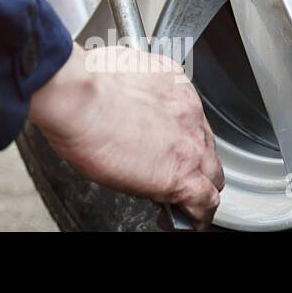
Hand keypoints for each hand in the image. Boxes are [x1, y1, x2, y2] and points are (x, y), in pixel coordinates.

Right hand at [29, 45, 222, 229]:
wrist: (79, 100)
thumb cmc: (85, 85)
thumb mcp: (118, 72)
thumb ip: (132, 93)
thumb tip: (120, 106)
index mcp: (173, 84)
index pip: (188, 117)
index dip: (178, 135)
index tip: (164, 144)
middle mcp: (188, 112)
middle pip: (206, 145)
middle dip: (193, 160)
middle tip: (171, 171)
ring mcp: (188, 145)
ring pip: (212, 174)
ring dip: (198, 186)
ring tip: (179, 200)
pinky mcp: (180, 175)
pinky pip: (204, 202)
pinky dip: (199, 214)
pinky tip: (188, 219)